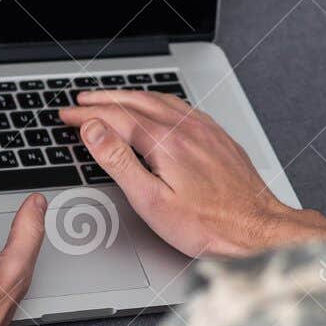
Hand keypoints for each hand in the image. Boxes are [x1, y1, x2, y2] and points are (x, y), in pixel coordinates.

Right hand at [59, 90, 325, 258]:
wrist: (258, 229)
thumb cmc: (209, 226)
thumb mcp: (151, 201)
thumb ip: (119, 161)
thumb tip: (94, 130)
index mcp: (166, 142)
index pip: (116, 117)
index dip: (87, 115)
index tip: (67, 116)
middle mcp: (187, 128)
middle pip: (136, 101)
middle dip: (104, 100)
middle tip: (80, 102)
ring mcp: (206, 130)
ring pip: (160, 100)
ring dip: (130, 96)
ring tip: (111, 99)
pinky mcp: (218, 137)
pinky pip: (182, 107)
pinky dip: (158, 101)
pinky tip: (157, 108)